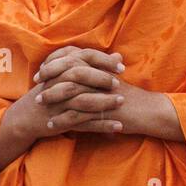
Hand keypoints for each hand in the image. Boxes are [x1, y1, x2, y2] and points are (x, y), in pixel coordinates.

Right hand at [0, 47, 124, 169]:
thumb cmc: (50, 92)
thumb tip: (118, 55)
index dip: (103, 60)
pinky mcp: (61, 121)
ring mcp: (58, 103)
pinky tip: (118, 126)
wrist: (25, 116)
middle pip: (81, 76)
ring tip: (121, 102)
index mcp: (60, 68)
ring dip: (104, 101)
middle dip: (102, 79)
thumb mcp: (66, 73)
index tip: (121, 66)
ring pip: (82, 100)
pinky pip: (84, 123)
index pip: (83, 57)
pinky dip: (102, 125)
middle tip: (119, 83)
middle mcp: (57, 83)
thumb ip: (92, 64)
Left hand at [37, 48, 180, 139]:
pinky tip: (52, 124)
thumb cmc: (130, 96)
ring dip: (52, 100)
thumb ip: (95, 71)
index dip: (53, 66)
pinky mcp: (103, 110)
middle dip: (48, 82)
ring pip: (70, 93)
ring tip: (41, 108)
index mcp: (100, 67)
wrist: (150, 111)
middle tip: (35, 92)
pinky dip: (62, 119)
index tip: (40, 74)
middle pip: (67, 74)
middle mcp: (99, 76)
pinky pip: (78, 114)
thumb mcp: (112, 80)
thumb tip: (75, 67)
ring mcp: (101, 93)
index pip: (71, 60)